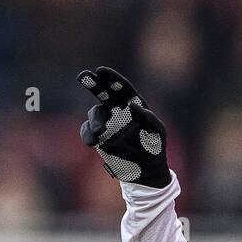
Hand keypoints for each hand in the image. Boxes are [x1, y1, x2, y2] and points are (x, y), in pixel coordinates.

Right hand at [77, 66, 170, 186]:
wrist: (146, 170)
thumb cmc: (155, 149)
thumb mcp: (158, 133)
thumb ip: (149, 118)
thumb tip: (133, 105)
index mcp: (134, 104)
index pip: (122, 88)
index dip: (112, 79)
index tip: (101, 71)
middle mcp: (119, 110)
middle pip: (104, 93)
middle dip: (94, 83)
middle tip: (83, 75)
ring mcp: (107, 123)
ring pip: (95, 113)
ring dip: (95, 120)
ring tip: (100, 133)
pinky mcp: (100, 137)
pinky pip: (88, 130)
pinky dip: (87, 133)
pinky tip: (92, 141)